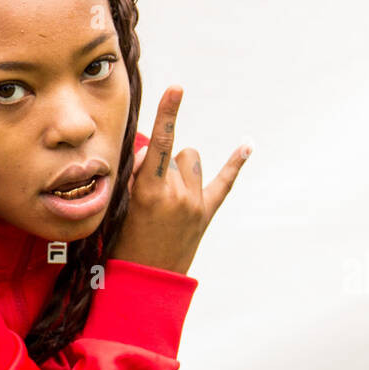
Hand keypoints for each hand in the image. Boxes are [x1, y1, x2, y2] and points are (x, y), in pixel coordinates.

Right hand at [112, 86, 251, 275]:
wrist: (146, 281)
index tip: (177, 88)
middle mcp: (177, 194)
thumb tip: (150, 151)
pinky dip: (235, 163)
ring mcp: (195, 204)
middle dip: (161, 164)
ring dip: (180, 168)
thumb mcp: (121, 207)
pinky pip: (224, 182)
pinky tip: (247, 146)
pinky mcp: (206, 213)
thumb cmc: (123, 244)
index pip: (159, 144)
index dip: (167, 114)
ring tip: (167, 194)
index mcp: (149, 192)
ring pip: (192, 162)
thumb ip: (136, 175)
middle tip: (147, 194)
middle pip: (174, 153)